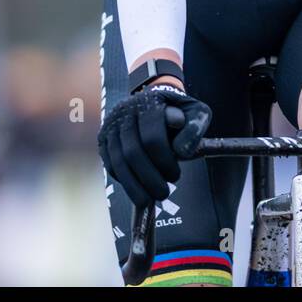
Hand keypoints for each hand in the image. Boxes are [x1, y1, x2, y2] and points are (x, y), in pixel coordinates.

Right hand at [98, 84, 210, 207]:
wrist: (157, 101)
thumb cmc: (181, 112)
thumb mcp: (197, 113)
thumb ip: (195, 129)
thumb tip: (181, 151)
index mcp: (150, 103)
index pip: (152, 138)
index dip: (164, 162)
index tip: (175, 176)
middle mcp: (126, 111)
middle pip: (133, 152)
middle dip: (149, 178)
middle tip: (164, 194)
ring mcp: (112, 125)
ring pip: (119, 162)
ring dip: (134, 186)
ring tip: (149, 200)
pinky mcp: (104, 139)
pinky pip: (110, 164)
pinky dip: (123, 180)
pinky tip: (137, 190)